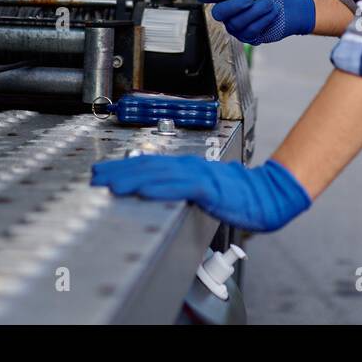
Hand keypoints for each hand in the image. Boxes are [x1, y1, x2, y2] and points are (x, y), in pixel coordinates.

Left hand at [89, 155, 311, 231]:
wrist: (266, 195)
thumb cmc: (236, 195)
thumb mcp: (201, 191)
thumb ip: (179, 190)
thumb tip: (153, 193)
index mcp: (185, 168)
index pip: (147, 165)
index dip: (122, 168)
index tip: (100, 173)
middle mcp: (188, 167)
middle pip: (146, 166)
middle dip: (119, 171)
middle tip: (96, 176)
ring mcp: (198, 176)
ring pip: (158, 174)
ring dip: (133, 179)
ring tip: (112, 184)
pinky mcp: (208, 187)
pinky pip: (180, 187)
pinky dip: (161, 188)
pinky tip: (145, 191)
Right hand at [195, 0, 314, 44]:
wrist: (290, 5)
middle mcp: (227, 11)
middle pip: (218, 13)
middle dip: (234, 5)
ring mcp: (236, 25)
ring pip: (236, 23)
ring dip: (257, 11)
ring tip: (269, 3)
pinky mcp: (248, 37)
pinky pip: (250, 31)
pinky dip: (264, 20)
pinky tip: (272, 13)